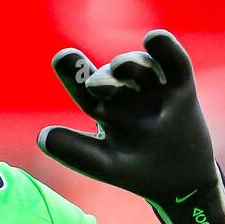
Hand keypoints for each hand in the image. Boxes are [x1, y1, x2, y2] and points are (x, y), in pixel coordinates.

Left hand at [38, 29, 224, 223]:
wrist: (183, 185)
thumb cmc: (136, 173)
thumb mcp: (104, 165)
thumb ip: (75, 152)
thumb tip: (42, 137)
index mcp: (103, 107)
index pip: (83, 85)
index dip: (72, 70)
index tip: (63, 58)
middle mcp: (126, 93)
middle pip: (111, 74)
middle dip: (104, 75)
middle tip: (97, 86)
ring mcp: (153, 89)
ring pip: (139, 66)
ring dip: (130, 64)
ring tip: (123, 70)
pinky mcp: (181, 88)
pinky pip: (174, 62)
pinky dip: (165, 48)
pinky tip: (153, 38)